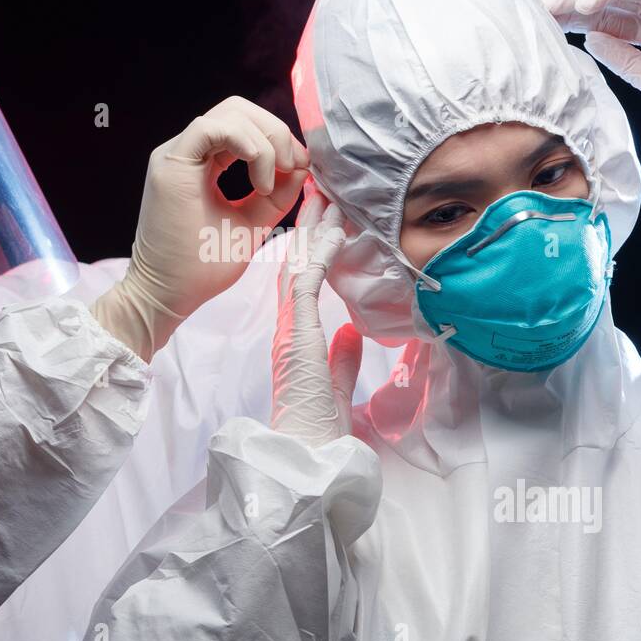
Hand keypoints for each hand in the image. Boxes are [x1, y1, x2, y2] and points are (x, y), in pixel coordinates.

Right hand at [92, 96, 308, 360]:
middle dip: (275, 132)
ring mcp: (177, 154)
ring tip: (271, 183)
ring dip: (264, 142)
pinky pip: (211, 128)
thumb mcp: (253, 222)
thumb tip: (302, 164)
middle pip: (239, 109)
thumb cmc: (203, 266)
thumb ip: (277, 193)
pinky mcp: (170, 163)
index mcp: (203, 162)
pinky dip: (245, 144)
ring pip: (229, 113)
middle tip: (291, 168)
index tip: (298, 169)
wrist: (169, 295)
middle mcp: (188, 152)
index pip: (245, 125)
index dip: (278, 138)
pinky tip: (259, 178)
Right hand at [270, 181, 361, 446]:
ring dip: (313, 228)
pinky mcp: (298, 334)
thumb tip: (353, 330)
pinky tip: (334, 230)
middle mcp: (287, 326)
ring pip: (298, 264)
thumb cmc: (317, 426)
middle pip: (295, 262)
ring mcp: (290, 328)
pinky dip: (321, 255)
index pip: (300, 280)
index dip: (309, 247)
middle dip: (307, 224)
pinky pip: (308, 284)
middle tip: (318, 188)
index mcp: (294, 336)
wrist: (305, 453)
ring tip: (326, 194)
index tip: (321, 219)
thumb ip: (342, 355)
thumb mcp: (334, 381)